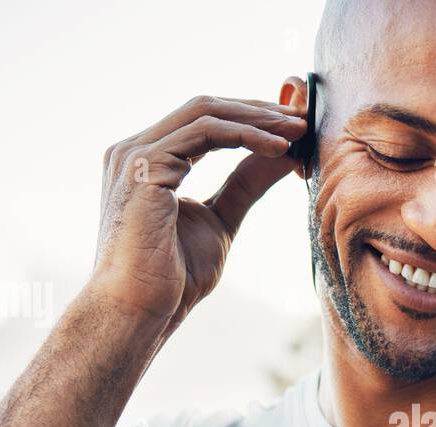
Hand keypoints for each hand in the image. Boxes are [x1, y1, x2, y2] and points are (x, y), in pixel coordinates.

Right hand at [89, 94, 307, 333]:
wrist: (141, 309)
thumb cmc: (173, 278)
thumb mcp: (221, 221)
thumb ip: (246, 184)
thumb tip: (284, 155)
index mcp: (148, 161)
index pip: (202, 122)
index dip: (248, 118)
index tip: (290, 128)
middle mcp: (135, 150)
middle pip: (204, 108)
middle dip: (257, 109)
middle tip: (301, 118)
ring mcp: (135, 154)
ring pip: (205, 113)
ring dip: (257, 118)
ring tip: (296, 129)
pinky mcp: (144, 164)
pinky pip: (205, 133)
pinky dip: (246, 136)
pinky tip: (277, 148)